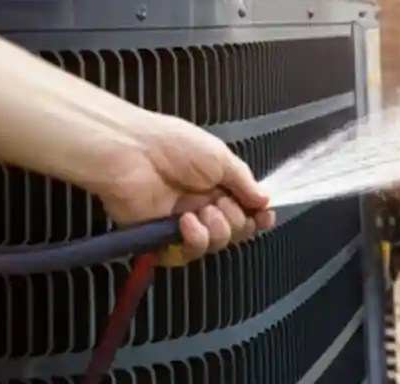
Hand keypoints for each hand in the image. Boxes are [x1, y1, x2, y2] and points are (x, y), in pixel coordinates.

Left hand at [83, 111, 275, 264]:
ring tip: (202, 211)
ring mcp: (181, 223)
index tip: (264, 216)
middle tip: (221, 203)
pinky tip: (185, 222)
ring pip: (214, 244)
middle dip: (236, 220)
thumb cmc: (175, 145)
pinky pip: (187, 254)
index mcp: (217, 184)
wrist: (133, 153)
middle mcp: (202, 205)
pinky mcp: (160, 238)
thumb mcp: (220, 157)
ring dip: (216, 230)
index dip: (257, 216)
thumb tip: (265, 200)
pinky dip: (194, 240)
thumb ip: (244, 182)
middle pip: (235, 230)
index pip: (244, 208)